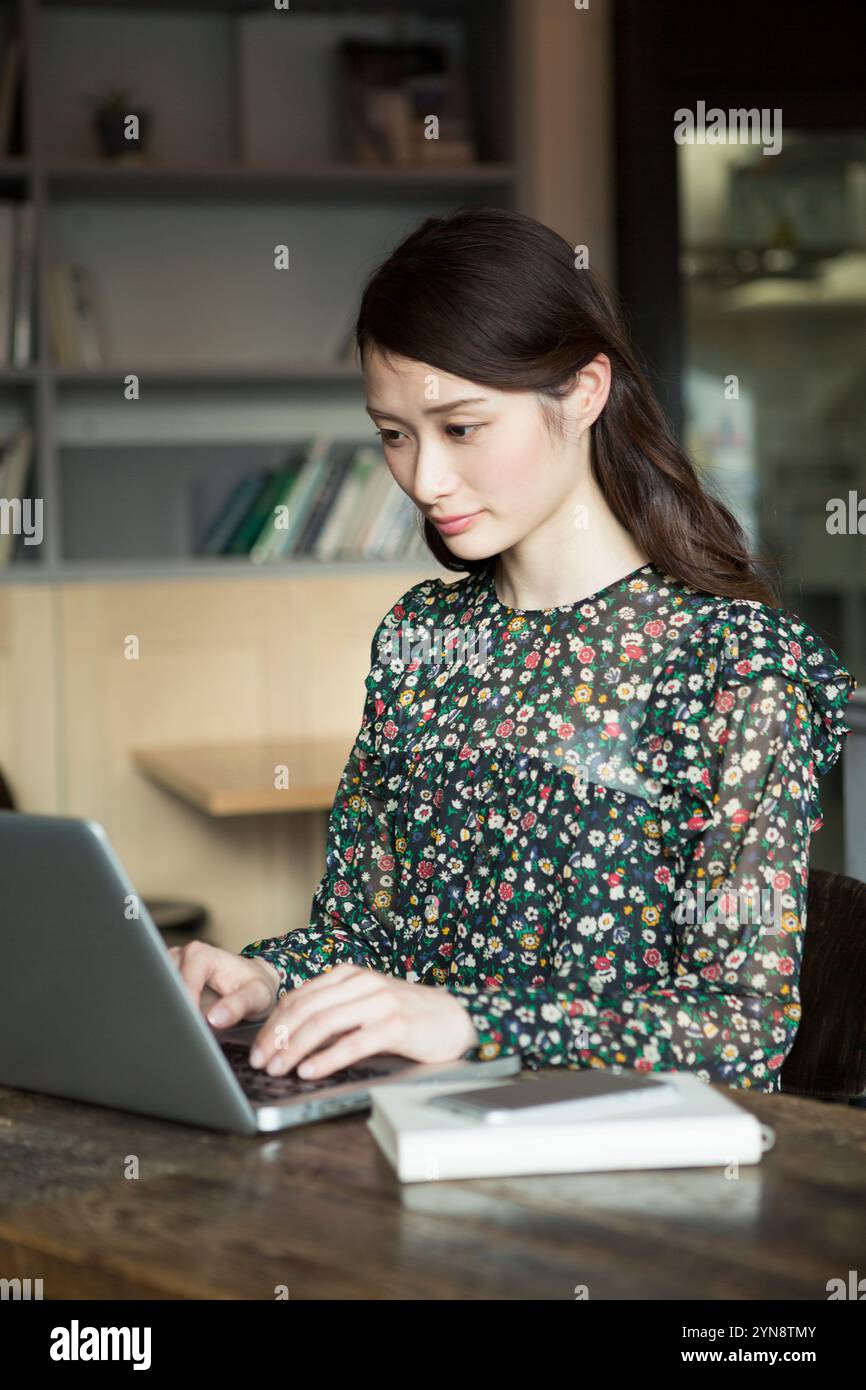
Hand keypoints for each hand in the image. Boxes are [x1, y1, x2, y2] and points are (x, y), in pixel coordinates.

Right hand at [168, 940, 280, 1026]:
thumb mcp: (256, 996)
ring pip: (158, 996)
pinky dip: (167, 1015)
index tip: (192, 1031)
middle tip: (186, 1036)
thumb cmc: (255, 988)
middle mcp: (181, 957)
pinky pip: (159, 1001)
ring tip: (183, 1031)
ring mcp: (170, 969)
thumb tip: (213, 1019)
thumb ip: (238, 1005)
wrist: (252, 985)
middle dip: (174, 1013)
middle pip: (166, 990)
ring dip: (169, 1015)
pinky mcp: (165, 983)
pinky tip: (178, 1027)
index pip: (182, 984)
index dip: (185, 1009)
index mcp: (200, 955)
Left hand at [247, 964, 479, 1079]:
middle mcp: (363, 983)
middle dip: (277, 1037)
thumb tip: (290, 1036)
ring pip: (324, 1024)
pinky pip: (353, 1042)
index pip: (300, 996)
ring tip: (278, 1069)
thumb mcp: (366, 1005)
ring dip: (294, 1049)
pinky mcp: (397, 1025)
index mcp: (350, 975)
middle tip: (260, 1062)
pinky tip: (310, 1071)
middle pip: (306, 1008)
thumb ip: (335, 1011)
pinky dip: (326, 1059)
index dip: (274, 1023)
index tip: (258, 1047)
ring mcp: (380, 1002)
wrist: (457, 1018)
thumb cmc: (408, 1015)